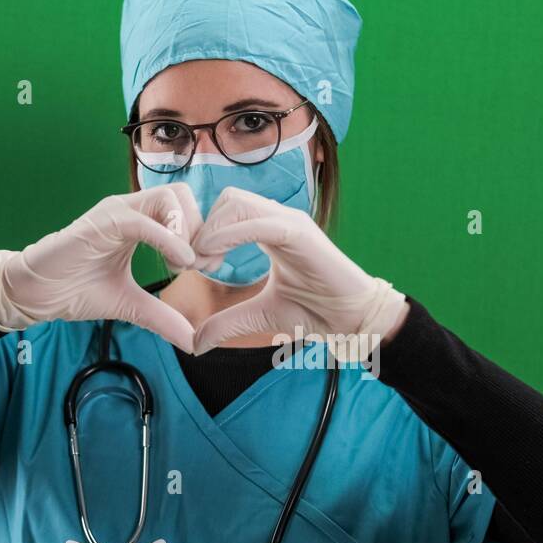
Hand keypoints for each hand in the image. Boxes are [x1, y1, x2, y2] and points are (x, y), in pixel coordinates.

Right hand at [0, 185, 202, 351]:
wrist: (36, 295)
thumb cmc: (76, 291)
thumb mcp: (130, 306)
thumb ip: (161, 317)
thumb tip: (193, 341)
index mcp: (139, 222)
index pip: (183, 208)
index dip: (203, 232)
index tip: (209, 266)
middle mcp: (130, 210)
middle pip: (182, 195)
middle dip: (200, 228)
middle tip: (200, 264)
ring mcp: (116, 212)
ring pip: (167, 198)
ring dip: (186, 229)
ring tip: (185, 264)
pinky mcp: (101, 222)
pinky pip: (142, 221)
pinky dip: (167, 238)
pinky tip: (177, 263)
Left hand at [190, 188, 406, 358]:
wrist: (353, 320)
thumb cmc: (316, 312)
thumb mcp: (260, 316)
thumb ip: (228, 323)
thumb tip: (195, 343)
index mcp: (270, 230)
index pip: (225, 210)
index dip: (202, 231)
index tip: (190, 264)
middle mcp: (278, 218)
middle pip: (227, 199)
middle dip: (201, 226)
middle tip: (192, 263)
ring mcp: (290, 222)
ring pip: (237, 203)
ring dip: (210, 230)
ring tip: (203, 263)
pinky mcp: (300, 233)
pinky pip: (256, 223)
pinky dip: (228, 236)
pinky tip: (214, 259)